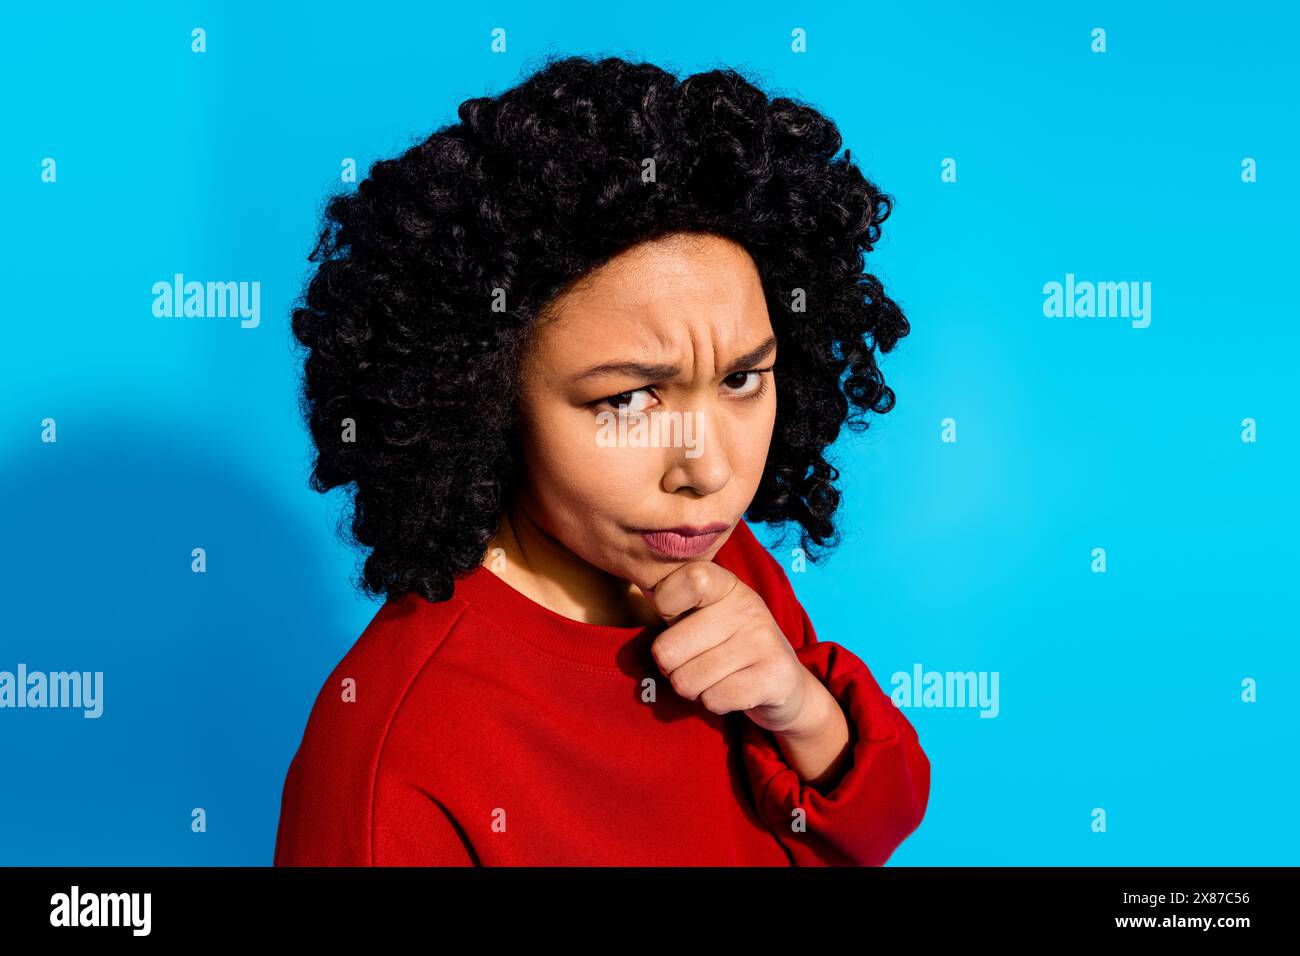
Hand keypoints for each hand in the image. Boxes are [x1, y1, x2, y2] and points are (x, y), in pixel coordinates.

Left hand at [638, 559, 824, 736]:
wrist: (785, 684)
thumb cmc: (727, 647)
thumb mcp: (702, 616)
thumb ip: (673, 605)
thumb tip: (645, 596)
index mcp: (726, 584)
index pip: (686, 580)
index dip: (665, 604)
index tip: (675, 616)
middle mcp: (747, 606)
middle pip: (667, 650)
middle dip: (672, 668)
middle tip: (695, 663)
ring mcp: (763, 640)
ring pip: (686, 681)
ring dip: (694, 689)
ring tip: (715, 677)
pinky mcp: (774, 676)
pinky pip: (712, 700)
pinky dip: (714, 703)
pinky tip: (732, 691)